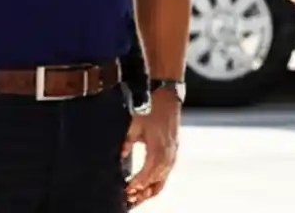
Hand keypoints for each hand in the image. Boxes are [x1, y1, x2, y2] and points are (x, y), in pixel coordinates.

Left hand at [122, 89, 179, 207]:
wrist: (167, 96)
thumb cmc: (151, 108)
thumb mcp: (134, 124)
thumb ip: (126, 142)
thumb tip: (121, 156)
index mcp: (158, 146)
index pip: (148, 172)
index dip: (138, 183)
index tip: (128, 190)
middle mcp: (168, 152)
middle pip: (157, 179)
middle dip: (143, 191)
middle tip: (131, 199)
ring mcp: (173, 151)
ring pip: (164, 177)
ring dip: (151, 188)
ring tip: (139, 196)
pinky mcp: (174, 149)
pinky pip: (167, 171)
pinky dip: (158, 180)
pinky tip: (150, 185)